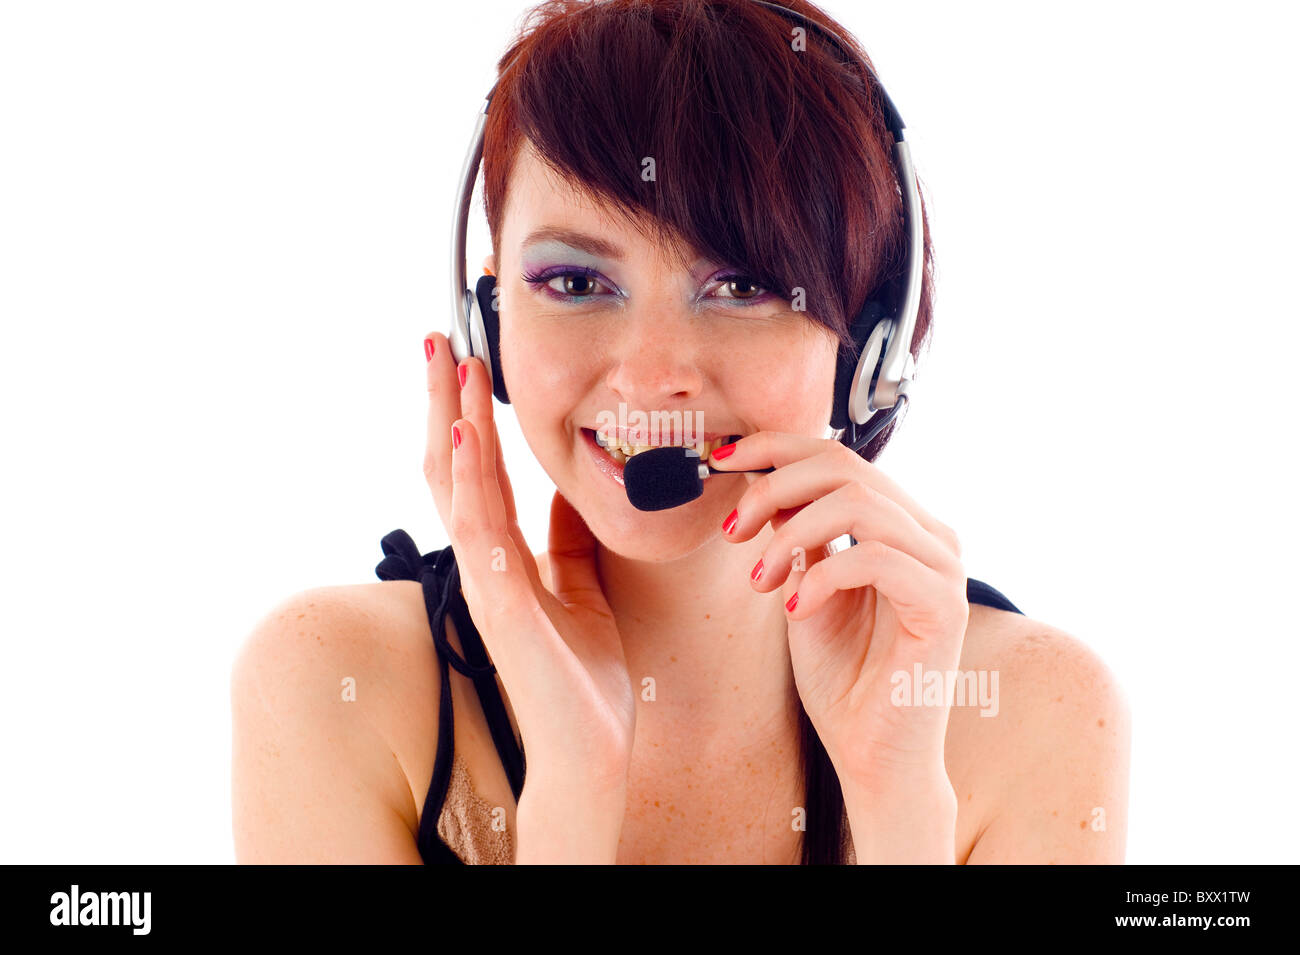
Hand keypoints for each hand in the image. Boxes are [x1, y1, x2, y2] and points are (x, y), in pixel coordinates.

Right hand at [422, 333, 636, 793]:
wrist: (592, 747)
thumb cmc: (584, 677)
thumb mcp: (583, 588)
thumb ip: (568, 541)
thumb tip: (568, 492)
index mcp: (503, 557)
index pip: (476, 472)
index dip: (467, 415)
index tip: (468, 362)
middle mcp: (485, 562)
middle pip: (451, 467)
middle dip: (442, 401)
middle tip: (437, 338)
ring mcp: (487, 581)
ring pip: (457, 487)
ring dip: (450, 420)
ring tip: (449, 363)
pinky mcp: (501, 604)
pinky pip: (481, 532)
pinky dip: (469, 481)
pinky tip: (463, 435)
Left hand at [711, 431, 968, 791]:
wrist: (873, 756)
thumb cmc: (844, 680)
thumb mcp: (803, 590)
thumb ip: (797, 538)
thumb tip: (766, 487)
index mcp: (898, 526)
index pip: (839, 456)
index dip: (776, 446)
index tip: (722, 459)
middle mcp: (927, 536)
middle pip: (846, 467)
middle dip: (774, 488)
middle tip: (733, 530)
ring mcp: (941, 567)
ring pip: (857, 504)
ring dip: (791, 534)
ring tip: (759, 579)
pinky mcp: (943, 605)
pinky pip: (874, 558)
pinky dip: (821, 576)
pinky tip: (793, 609)